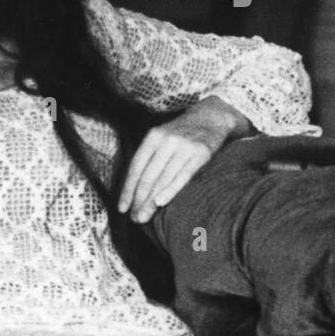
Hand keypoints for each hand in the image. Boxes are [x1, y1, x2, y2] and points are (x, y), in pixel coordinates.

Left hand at [118, 98, 248, 222]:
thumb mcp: (161, 138)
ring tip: (144, 217)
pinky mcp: (202, 152)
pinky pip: (184, 175)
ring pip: (163, 178)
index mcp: (152, 136)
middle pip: (148, 176)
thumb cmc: (181, 133)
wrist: (212, 117)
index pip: (135, 168)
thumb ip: (149, 158)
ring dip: (151, 201)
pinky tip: (160, 202)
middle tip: (135, 218)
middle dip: (139, 200)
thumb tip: (134, 190)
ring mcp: (184, 145)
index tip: (122, 208)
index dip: (127, 190)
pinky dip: (171, 189)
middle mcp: (166, 140)